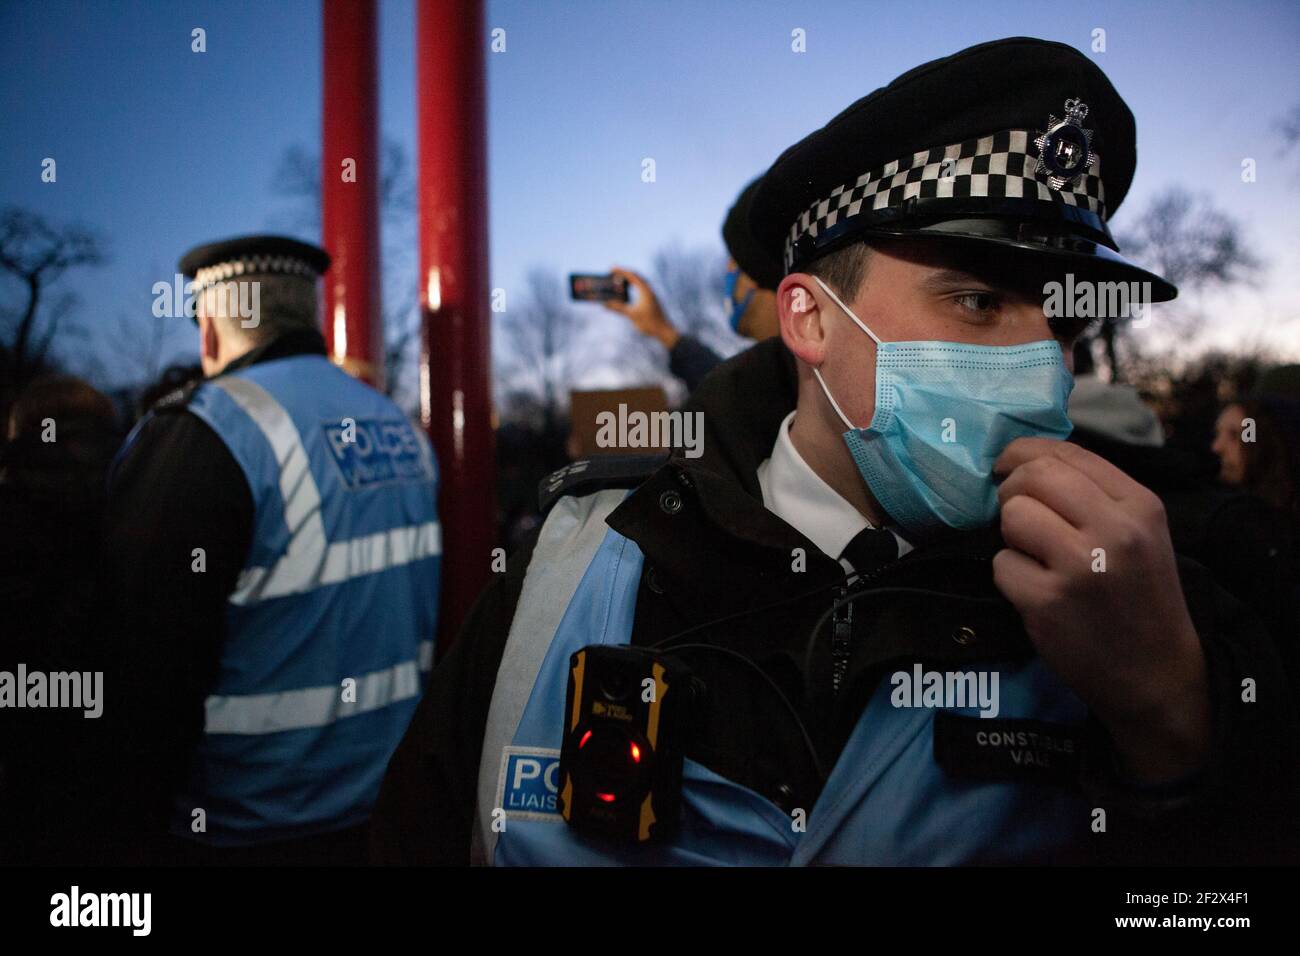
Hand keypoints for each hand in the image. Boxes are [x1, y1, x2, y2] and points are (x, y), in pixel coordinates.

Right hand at [603, 266, 678, 348]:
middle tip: (613, 272)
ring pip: (639, 281)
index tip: (611, 268)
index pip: (632, 275)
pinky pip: (641, 288)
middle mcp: (649, 290)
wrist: (664, 331)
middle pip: (636, 276)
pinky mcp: (651, 300)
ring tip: (619, 279)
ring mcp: (651, 294)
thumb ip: (619, 308)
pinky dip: (633, 285)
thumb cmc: (650, 322)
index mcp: (645, 290)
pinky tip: (628, 290)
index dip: (621, 270)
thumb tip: (606, 304)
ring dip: (629, 279)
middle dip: (624, 273)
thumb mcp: (632, 315)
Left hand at [992, 437, 1210, 783]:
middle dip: (1012, 490)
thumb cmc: (1141, 598)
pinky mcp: (1048, 601)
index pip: (1068, 453)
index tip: (1006, 465)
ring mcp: (1080, 566)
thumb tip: (1024, 461)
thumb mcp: (1139, 534)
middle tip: (1016, 514)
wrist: (1158, 675)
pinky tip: (1038, 593)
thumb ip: (1092, 494)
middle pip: (1034, 476)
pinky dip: (1011, 577)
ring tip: (1036, 558)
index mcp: (1140, 505)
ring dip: (1012, 537)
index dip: (1025, 453)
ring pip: (1012, 516)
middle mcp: (1115, 529)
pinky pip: (1002, 565)